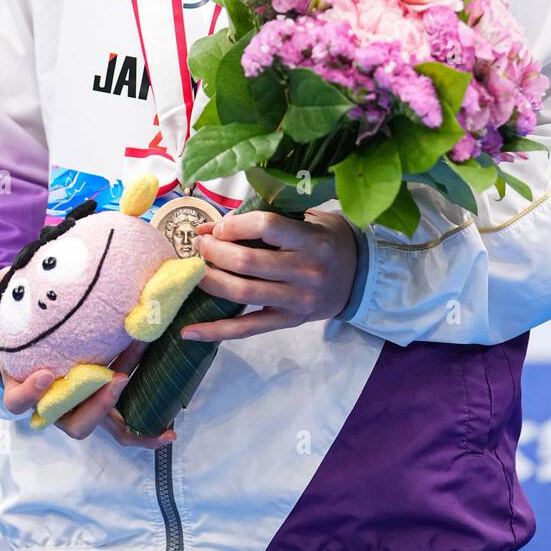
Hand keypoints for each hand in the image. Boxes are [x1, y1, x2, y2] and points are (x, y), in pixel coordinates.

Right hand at [0, 267, 175, 447]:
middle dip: (96, 403)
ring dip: (121, 400)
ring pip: (102, 420)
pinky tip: (169, 433)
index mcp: (24, 387)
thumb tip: (6, 275)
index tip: (48, 374)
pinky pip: (124, 427)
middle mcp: (54, 405)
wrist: (45, 338)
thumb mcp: (13, 312)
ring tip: (138, 375)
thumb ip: (8, 295)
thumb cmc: (26, 329)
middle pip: (71, 420)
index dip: (30, 392)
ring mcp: (82, 407)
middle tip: (116, 378)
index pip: (19, 401)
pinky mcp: (106, 403)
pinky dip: (145, 433)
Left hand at [179, 208, 358, 341]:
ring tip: (196, 270)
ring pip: (243, 293)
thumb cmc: (329, 240)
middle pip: (248, 262)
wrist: (361, 276)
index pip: (267, 226)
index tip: (219, 227)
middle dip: (214, 252)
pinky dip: (216, 331)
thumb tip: (210, 227)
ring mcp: (297, 301)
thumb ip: (263, 220)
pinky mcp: (289, 322)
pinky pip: (247, 329)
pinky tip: (189, 331)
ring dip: (210, 280)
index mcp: (312, 240)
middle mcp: (306, 271)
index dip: (234, 225)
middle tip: (200, 245)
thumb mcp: (306, 219)